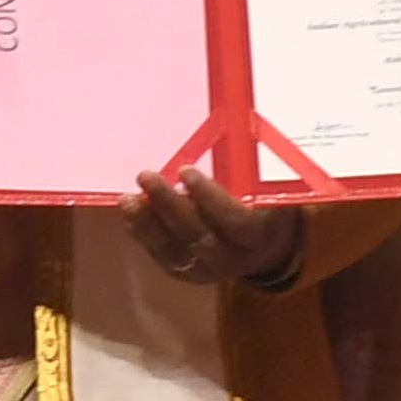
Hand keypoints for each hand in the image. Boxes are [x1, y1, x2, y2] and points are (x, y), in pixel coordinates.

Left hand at [126, 166, 300, 288]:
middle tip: (146, 176)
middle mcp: (233, 257)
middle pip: (197, 234)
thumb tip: (235, 126)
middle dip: (168, 205)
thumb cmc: (269, 206)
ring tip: (127, 199)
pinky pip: (163, 257)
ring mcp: (209, 270)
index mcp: (259, 235)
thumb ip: (254, 172)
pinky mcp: (189, 274)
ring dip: (147, 223)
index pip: (234, 220)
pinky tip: (131, 215)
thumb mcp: (272, 190)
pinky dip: (144, 236)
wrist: (270, 250)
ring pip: (174, 250)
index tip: (185, 171)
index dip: (209, 197)